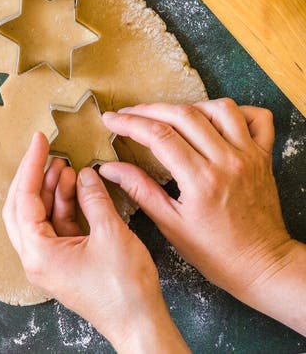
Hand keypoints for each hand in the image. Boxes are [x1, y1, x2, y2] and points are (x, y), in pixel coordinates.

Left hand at [3, 131, 188, 352]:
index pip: (24, 199)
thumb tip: (85, 174)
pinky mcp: (63, 263)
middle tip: (46, 149)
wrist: (140, 325)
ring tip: (66, 165)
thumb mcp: (110, 233)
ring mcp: (49, 262)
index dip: (31, 165)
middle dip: (34, 176)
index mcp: (39, 254)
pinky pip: (55, 226)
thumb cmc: (125, 288)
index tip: (39, 140)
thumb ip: (94, 198)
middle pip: (21, 207)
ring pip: (38, 216)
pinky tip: (76, 186)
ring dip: (51, 189)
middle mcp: (36, 259)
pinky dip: (63, 204)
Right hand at [100, 99, 305, 334]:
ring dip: (192, 106)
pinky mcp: (264, 156)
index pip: (159, 135)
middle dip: (150, 109)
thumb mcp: (171, 226)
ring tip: (173, 117)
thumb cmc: (217, 253)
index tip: (111, 120)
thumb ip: (140, 190)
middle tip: (131, 113)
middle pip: (184, 115)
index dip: (130, 122)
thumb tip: (109, 168)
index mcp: (200, 180)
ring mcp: (248, 155)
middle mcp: (226, 160)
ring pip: (220, 108)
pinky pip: (257, 118)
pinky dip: (238, 111)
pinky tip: (217, 120)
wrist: (262, 266)